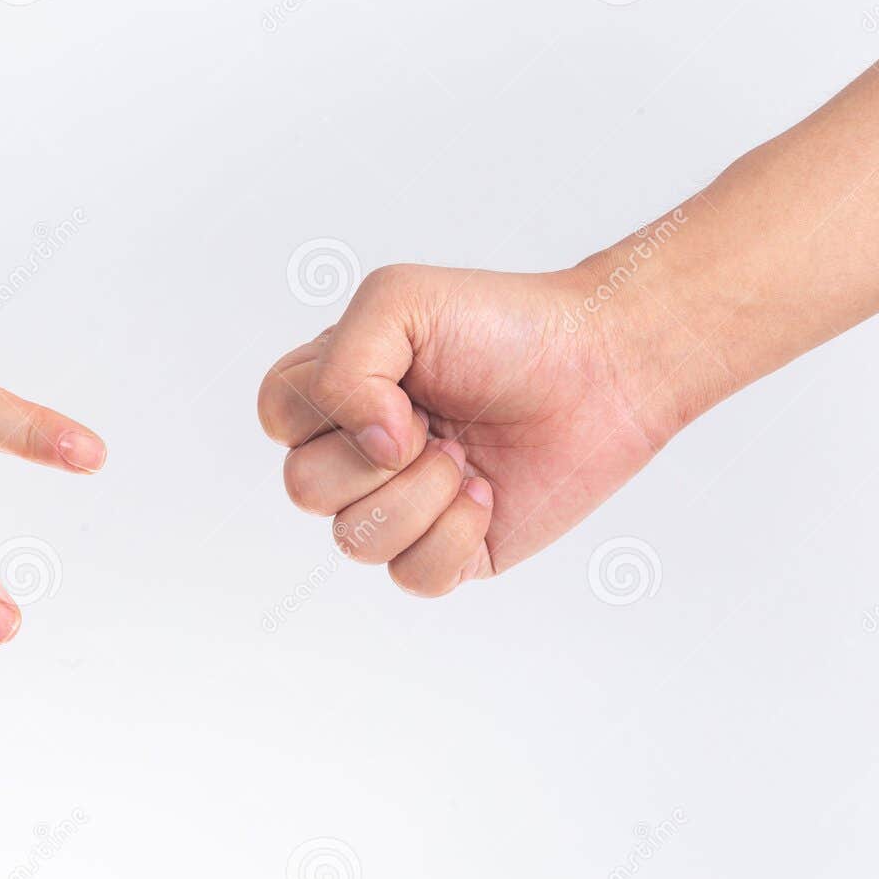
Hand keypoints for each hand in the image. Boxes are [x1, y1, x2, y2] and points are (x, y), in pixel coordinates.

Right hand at [257, 260, 674, 595]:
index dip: (327, 409)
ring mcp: (399, 506)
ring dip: (421, 495)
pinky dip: (453, 536)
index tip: (396, 384)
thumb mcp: (399, 301)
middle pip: (304, 489)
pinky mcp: (448, 553)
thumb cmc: (503, 326)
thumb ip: (341, 367)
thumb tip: (371, 448)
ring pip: (354, 541)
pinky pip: (411, 577)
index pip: (277, 418)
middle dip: (378, 457)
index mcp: (335, 390)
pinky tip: (486, 495)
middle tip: (438, 422)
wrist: (601, 367)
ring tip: (465, 455)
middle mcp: (357, 452)